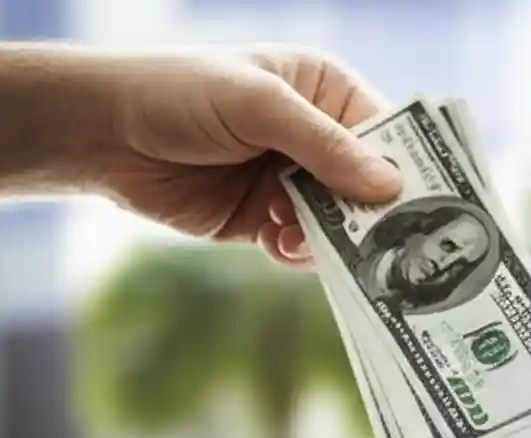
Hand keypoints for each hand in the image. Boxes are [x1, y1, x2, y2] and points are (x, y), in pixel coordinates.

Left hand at [100, 46, 401, 266]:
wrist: (101, 132)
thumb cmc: (179, 93)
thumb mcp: (258, 106)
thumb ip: (325, 146)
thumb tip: (390, 186)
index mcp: (324, 91)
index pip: (385, 132)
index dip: (406, 167)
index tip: (426, 204)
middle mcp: (316, 136)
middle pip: (367, 185)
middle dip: (368, 212)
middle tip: (376, 239)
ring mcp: (291, 180)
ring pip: (339, 221)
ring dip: (330, 236)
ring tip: (299, 233)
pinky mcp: (265, 218)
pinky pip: (304, 244)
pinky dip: (299, 251)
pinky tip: (276, 243)